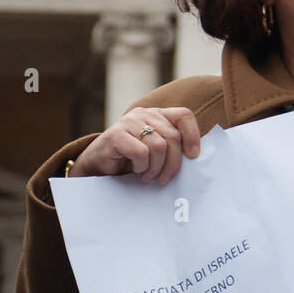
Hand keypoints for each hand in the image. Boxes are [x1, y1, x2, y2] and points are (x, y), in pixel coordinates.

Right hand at [70, 107, 201, 184]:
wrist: (97, 165)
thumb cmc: (131, 159)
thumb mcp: (156, 150)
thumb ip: (173, 146)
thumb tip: (197, 156)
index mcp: (158, 115)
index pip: (184, 115)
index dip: (193, 135)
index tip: (193, 156)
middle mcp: (144, 114)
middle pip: (173, 137)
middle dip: (173, 163)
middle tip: (164, 178)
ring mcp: (129, 122)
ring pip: (159, 146)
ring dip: (155, 168)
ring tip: (147, 176)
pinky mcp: (115, 134)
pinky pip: (141, 152)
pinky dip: (141, 166)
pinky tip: (136, 170)